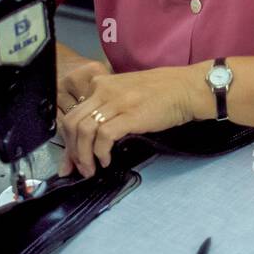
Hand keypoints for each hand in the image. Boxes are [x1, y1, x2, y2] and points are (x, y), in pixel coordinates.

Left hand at [55, 65, 207, 178]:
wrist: (186, 89)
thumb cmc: (161, 93)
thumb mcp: (126, 93)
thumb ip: (107, 107)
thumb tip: (92, 136)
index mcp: (100, 84)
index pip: (73, 113)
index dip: (68, 140)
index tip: (70, 160)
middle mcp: (103, 90)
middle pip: (72, 123)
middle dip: (71, 151)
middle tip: (77, 169)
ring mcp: (116, 102)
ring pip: (84, 131)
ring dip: (83, 155)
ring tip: (90, 169)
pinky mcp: (130, 115)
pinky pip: (103, 137)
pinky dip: (100, 153)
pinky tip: (106, 161)